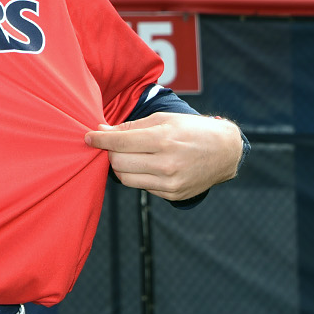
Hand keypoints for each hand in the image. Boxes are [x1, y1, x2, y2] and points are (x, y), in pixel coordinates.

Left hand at [84, 112, 243, 200]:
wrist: (225, 151)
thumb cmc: (192, 129)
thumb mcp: (163, 119)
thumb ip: (131, 127)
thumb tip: (102, 131)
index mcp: (163, 139)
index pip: (119, 142)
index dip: (99, 140)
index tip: (88, 137)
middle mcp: (167, 164)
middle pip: (118, 163)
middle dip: (109, 153)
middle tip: (112, 145)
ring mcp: (171, 182)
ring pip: (126, 179)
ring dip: (120, 167)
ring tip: (128, 155)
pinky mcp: (173, 195)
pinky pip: (142, 187)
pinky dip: (138, 176)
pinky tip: (147, 166)